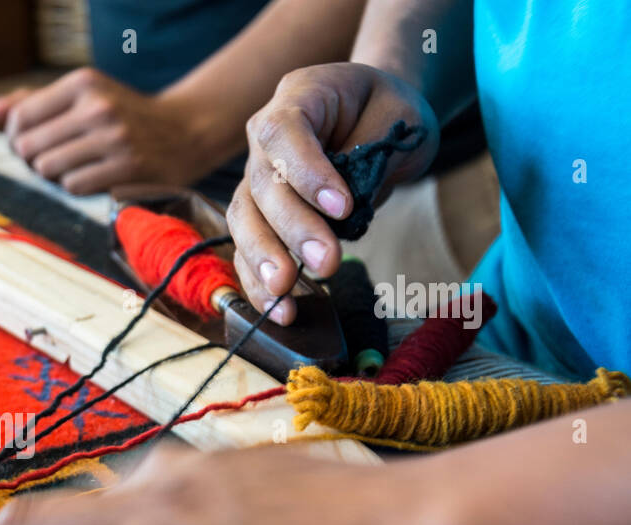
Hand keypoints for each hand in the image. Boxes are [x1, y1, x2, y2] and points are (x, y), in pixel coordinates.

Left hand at [0, 68, 214, 195]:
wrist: (186, 131)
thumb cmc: (122, 115)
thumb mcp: (83, 96)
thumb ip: (32, 102)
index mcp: (82, 83)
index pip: (20, 118)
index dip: (16, 139)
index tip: (32, 144)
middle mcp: (97, 106)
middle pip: (29, 148)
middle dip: (35, 160)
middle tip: (57, 160)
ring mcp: (113, 138)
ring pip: (48, 170)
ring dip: (55, 178)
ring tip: (77, 169)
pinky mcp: (126, 168)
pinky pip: (74, 188)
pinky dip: (77, 189)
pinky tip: (95, 180)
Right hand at [226, 64, 438, 323]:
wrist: (377, 116)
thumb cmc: (389, 111)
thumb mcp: (399, 118)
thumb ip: (372, 156)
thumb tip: (346, 211)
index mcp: (300, 95)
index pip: (284, 131)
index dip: (307, 171)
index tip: (343, 208)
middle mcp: (264, 136)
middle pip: (262, 184)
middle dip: (292, 229)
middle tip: (325, 263)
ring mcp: (256, 176)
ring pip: (244, 219)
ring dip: (263, 260)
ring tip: (286, 296)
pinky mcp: (260, 214)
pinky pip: (249, 247)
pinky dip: (260, 281)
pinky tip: (280, 309)